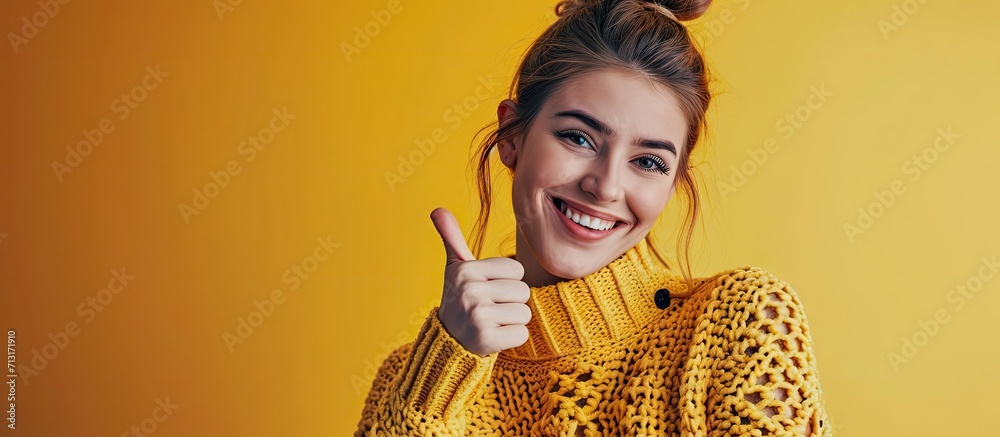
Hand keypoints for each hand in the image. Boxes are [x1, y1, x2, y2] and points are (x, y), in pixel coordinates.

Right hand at [430, 207, 531, 356]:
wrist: (447, 342)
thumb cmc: (460, 299)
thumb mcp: (456, 268)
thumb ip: (452, 238)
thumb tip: (437, 209)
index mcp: (466, 269)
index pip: (517, 270)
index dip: (506, 282)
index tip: (486, 290)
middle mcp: (470, 290)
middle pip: (523, 292)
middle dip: (510, 302)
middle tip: (488, 309)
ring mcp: (477, 316)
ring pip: (525, 313)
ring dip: (512, 321)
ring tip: (491, 322)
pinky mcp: (486, 339)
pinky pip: (522, 334)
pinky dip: (511, 338)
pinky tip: (493, 337)